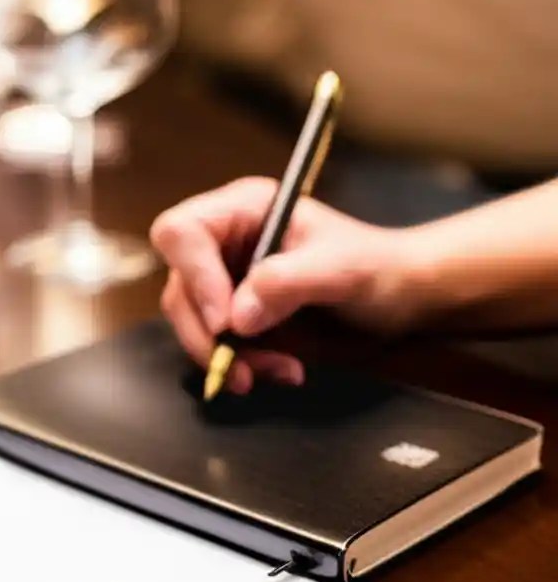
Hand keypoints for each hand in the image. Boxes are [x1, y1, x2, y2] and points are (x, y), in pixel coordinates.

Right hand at [150, 177, 414, 393]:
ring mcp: (225, 279)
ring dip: (225, 356)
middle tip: (242, 367)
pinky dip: (241, 365)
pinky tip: (282, 370)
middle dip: (206, 332)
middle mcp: (224, 241)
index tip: (226, 322)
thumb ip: (289, 282)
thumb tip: (237, 317)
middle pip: (179, 285)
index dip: (194, 277)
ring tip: (276, 371)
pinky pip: (213, 344)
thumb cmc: (380, 267)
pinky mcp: (233, 316)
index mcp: (243, 209)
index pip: (182, 233)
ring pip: (190, 321)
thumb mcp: (344, 269)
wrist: (403, 299)